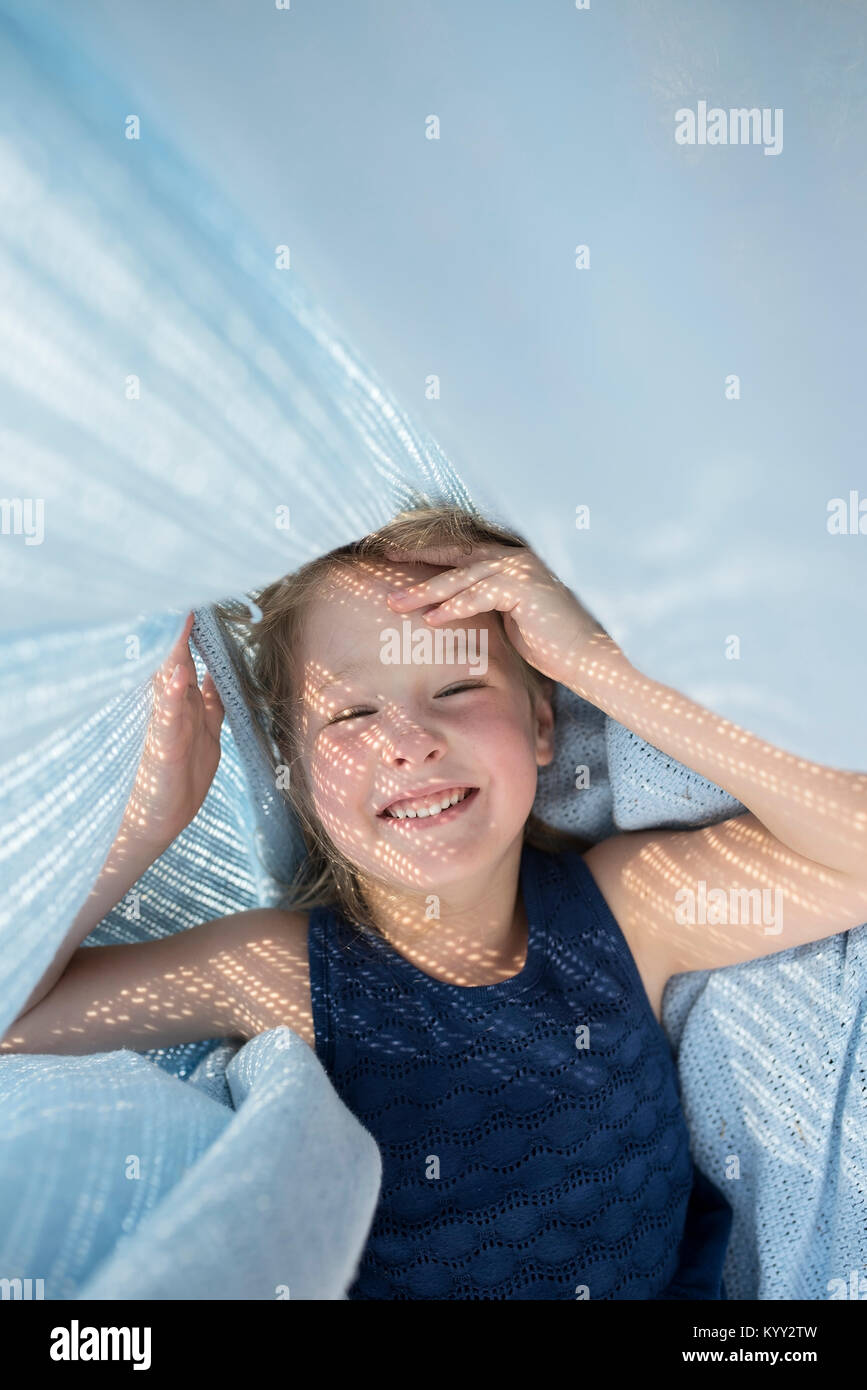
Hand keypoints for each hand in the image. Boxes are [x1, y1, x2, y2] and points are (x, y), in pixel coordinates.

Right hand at [123, 612, 224, 847]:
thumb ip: (206, 704)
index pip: (186, 664)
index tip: (193, 605)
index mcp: (184, 708)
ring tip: (177, 628)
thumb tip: (210, 673)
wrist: (156, 825)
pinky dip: (173, 699)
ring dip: (174, 658)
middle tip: (180, 601)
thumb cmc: (179, 781)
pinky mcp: (163, 754)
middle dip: (178, 637)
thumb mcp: (203, 735)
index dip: (190, 637)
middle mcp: (171, 714)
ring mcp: (165, 731)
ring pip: (169, 688)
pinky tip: (180, 677)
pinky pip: (169, 722)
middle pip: (175, 668)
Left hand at [382, 540, 615, 688]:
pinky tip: (431, 619)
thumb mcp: (507, 619)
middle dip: (417, 559)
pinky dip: (454, 607)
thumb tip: (447, 608)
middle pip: (455, 558)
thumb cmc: (549, 643)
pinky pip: (480, 596)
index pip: (460, 555)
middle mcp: (514, 558)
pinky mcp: (523, 588)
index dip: (427, 555)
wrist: (586, 656)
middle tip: (384, 562)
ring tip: (395, 603)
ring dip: (425, 591)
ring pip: (461, 577)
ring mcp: (520, 570)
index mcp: (508, 562)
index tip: (395, 558)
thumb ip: (482, 605)